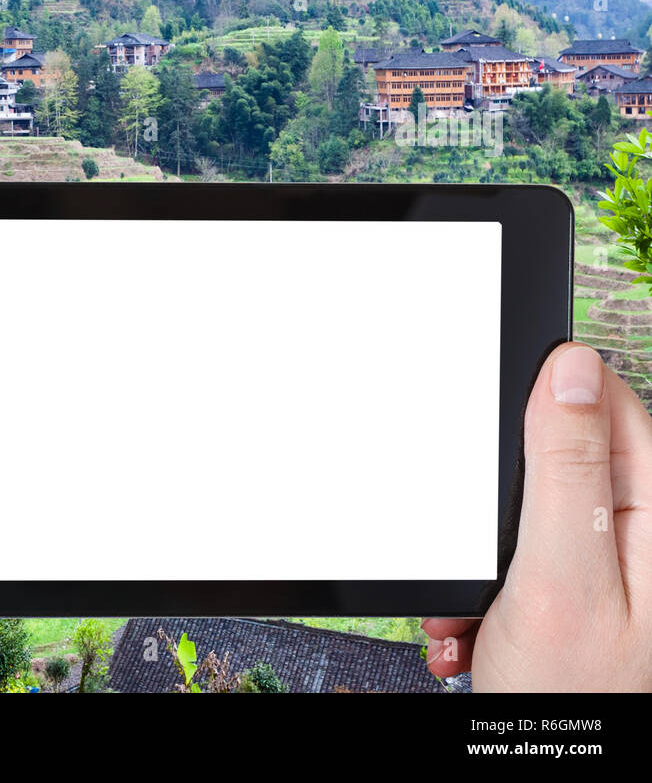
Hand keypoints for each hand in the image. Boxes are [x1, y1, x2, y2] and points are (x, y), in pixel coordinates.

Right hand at [423, 343, 651, 690]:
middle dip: (497, 495)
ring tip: (476, 603)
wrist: (553, 758)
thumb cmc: (571, 693)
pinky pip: (517, 552)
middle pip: (558, 451)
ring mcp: (606, 560)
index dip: (540, 406)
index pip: (604, 400)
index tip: (498, 453)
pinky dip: (485, 585)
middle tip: (482, 550)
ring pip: (526, 506)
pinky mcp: (574, 584)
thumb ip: (566, 467)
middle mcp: (639, 530)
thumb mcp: (560, 574)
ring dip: (482, 550)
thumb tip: (569, 368)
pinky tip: (480, 624)